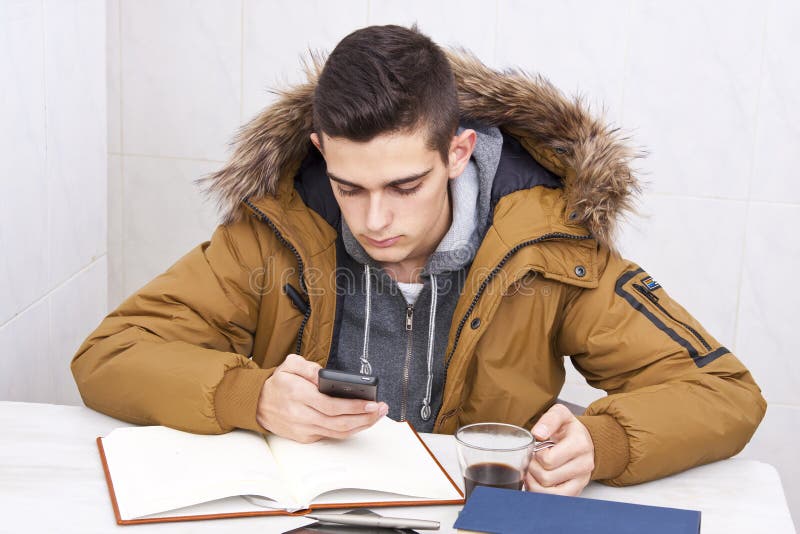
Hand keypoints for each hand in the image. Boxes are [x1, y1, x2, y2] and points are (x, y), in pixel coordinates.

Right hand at [256, 354, 388, 442]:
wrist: (257, 404)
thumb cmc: (277, 383)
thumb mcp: (289, 364)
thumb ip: (309, 367)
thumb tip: (326, 376)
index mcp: (298, 395)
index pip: (331, 406)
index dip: (354, 406)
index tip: (371, 403)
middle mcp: (301, 415)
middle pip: (339, 422)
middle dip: (365, 418)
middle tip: (381, 409)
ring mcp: (303, 429)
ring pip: (338, 433)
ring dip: (361, 426)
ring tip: (376, 415)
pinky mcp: (305, 437)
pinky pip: (331, 436)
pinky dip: (348, 430)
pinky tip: (360, 421)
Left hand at [524, 404, 593, 495]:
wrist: (583, 439)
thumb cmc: (568, 428)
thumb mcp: (560, 414)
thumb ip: (549, 420)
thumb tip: (538, 433)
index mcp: (580, 444)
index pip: (548, 460)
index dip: (535, 455)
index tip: (536, 448)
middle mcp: (584, 464)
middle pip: (547, 478)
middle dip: (532, 469)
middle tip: (531, 460)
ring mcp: (582, 480)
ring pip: (550, 493)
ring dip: (534, 483)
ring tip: (532, 471)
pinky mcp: (577, 490)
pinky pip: (557, 499)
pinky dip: (542, 493)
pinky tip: (538, 482)